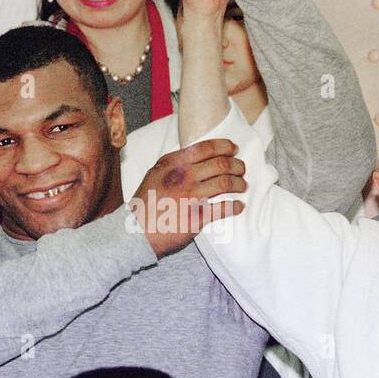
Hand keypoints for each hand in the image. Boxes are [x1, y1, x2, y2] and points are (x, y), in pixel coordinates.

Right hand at [130, 138, 245, 256]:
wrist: (136, 230)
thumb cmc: (145, 202)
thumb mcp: (155, 173)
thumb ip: (174, 163)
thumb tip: (195, 155)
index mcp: (174, 164)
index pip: (206, 148)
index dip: (225, 147)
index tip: (233, 149)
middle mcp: (183, 177)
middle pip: (220, 164)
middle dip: (236, 165)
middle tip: (241, 169)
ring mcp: (190, 197)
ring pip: (225, 183)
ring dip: (239, 184)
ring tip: (242, 186)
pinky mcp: (196, 217)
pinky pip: (223, 208)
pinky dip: (235, 206)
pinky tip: (239, 206)